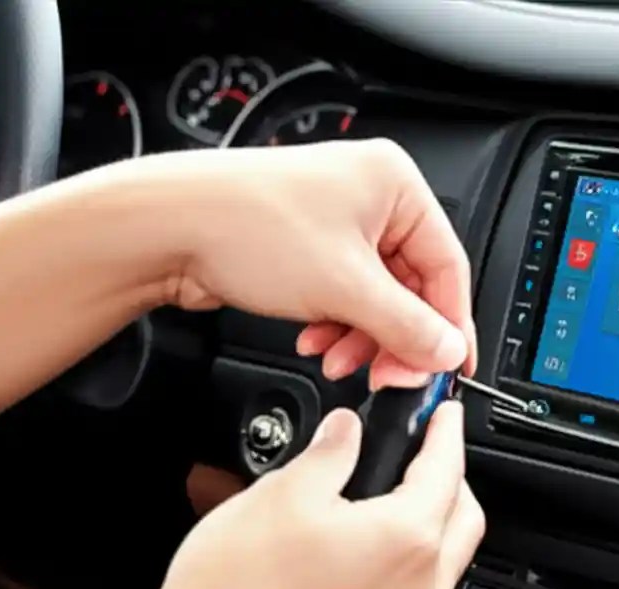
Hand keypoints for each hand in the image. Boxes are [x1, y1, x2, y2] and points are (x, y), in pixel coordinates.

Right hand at [54, 403, 483, 588]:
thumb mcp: (284, 492)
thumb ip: (330, 451)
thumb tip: (347, 429)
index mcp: (408, 540)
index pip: (448, 469)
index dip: (445, 431)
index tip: (444, 412)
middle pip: (463, 519)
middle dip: (450, 478)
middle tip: (423, 451)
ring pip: (444, 562)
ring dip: (432, 524)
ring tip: (389, 496)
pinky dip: (407, 565)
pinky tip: (365, 548)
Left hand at [98, 138, 475, 388]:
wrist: (167, 226)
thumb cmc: (247, 224)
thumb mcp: (346, 287)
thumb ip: (408, 327)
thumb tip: (448, 350)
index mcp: (395, 184)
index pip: (447, 265)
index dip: (450, 324)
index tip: (450, 367)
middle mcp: (369, 195)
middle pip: (410, 285)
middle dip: (394, 336)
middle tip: (388, 374)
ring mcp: (336, 219)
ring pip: (375, 296)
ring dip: (361, 336)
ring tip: (338, 360)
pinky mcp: (307, 244)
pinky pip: (342, 294)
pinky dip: (335, 324)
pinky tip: (314, 341)